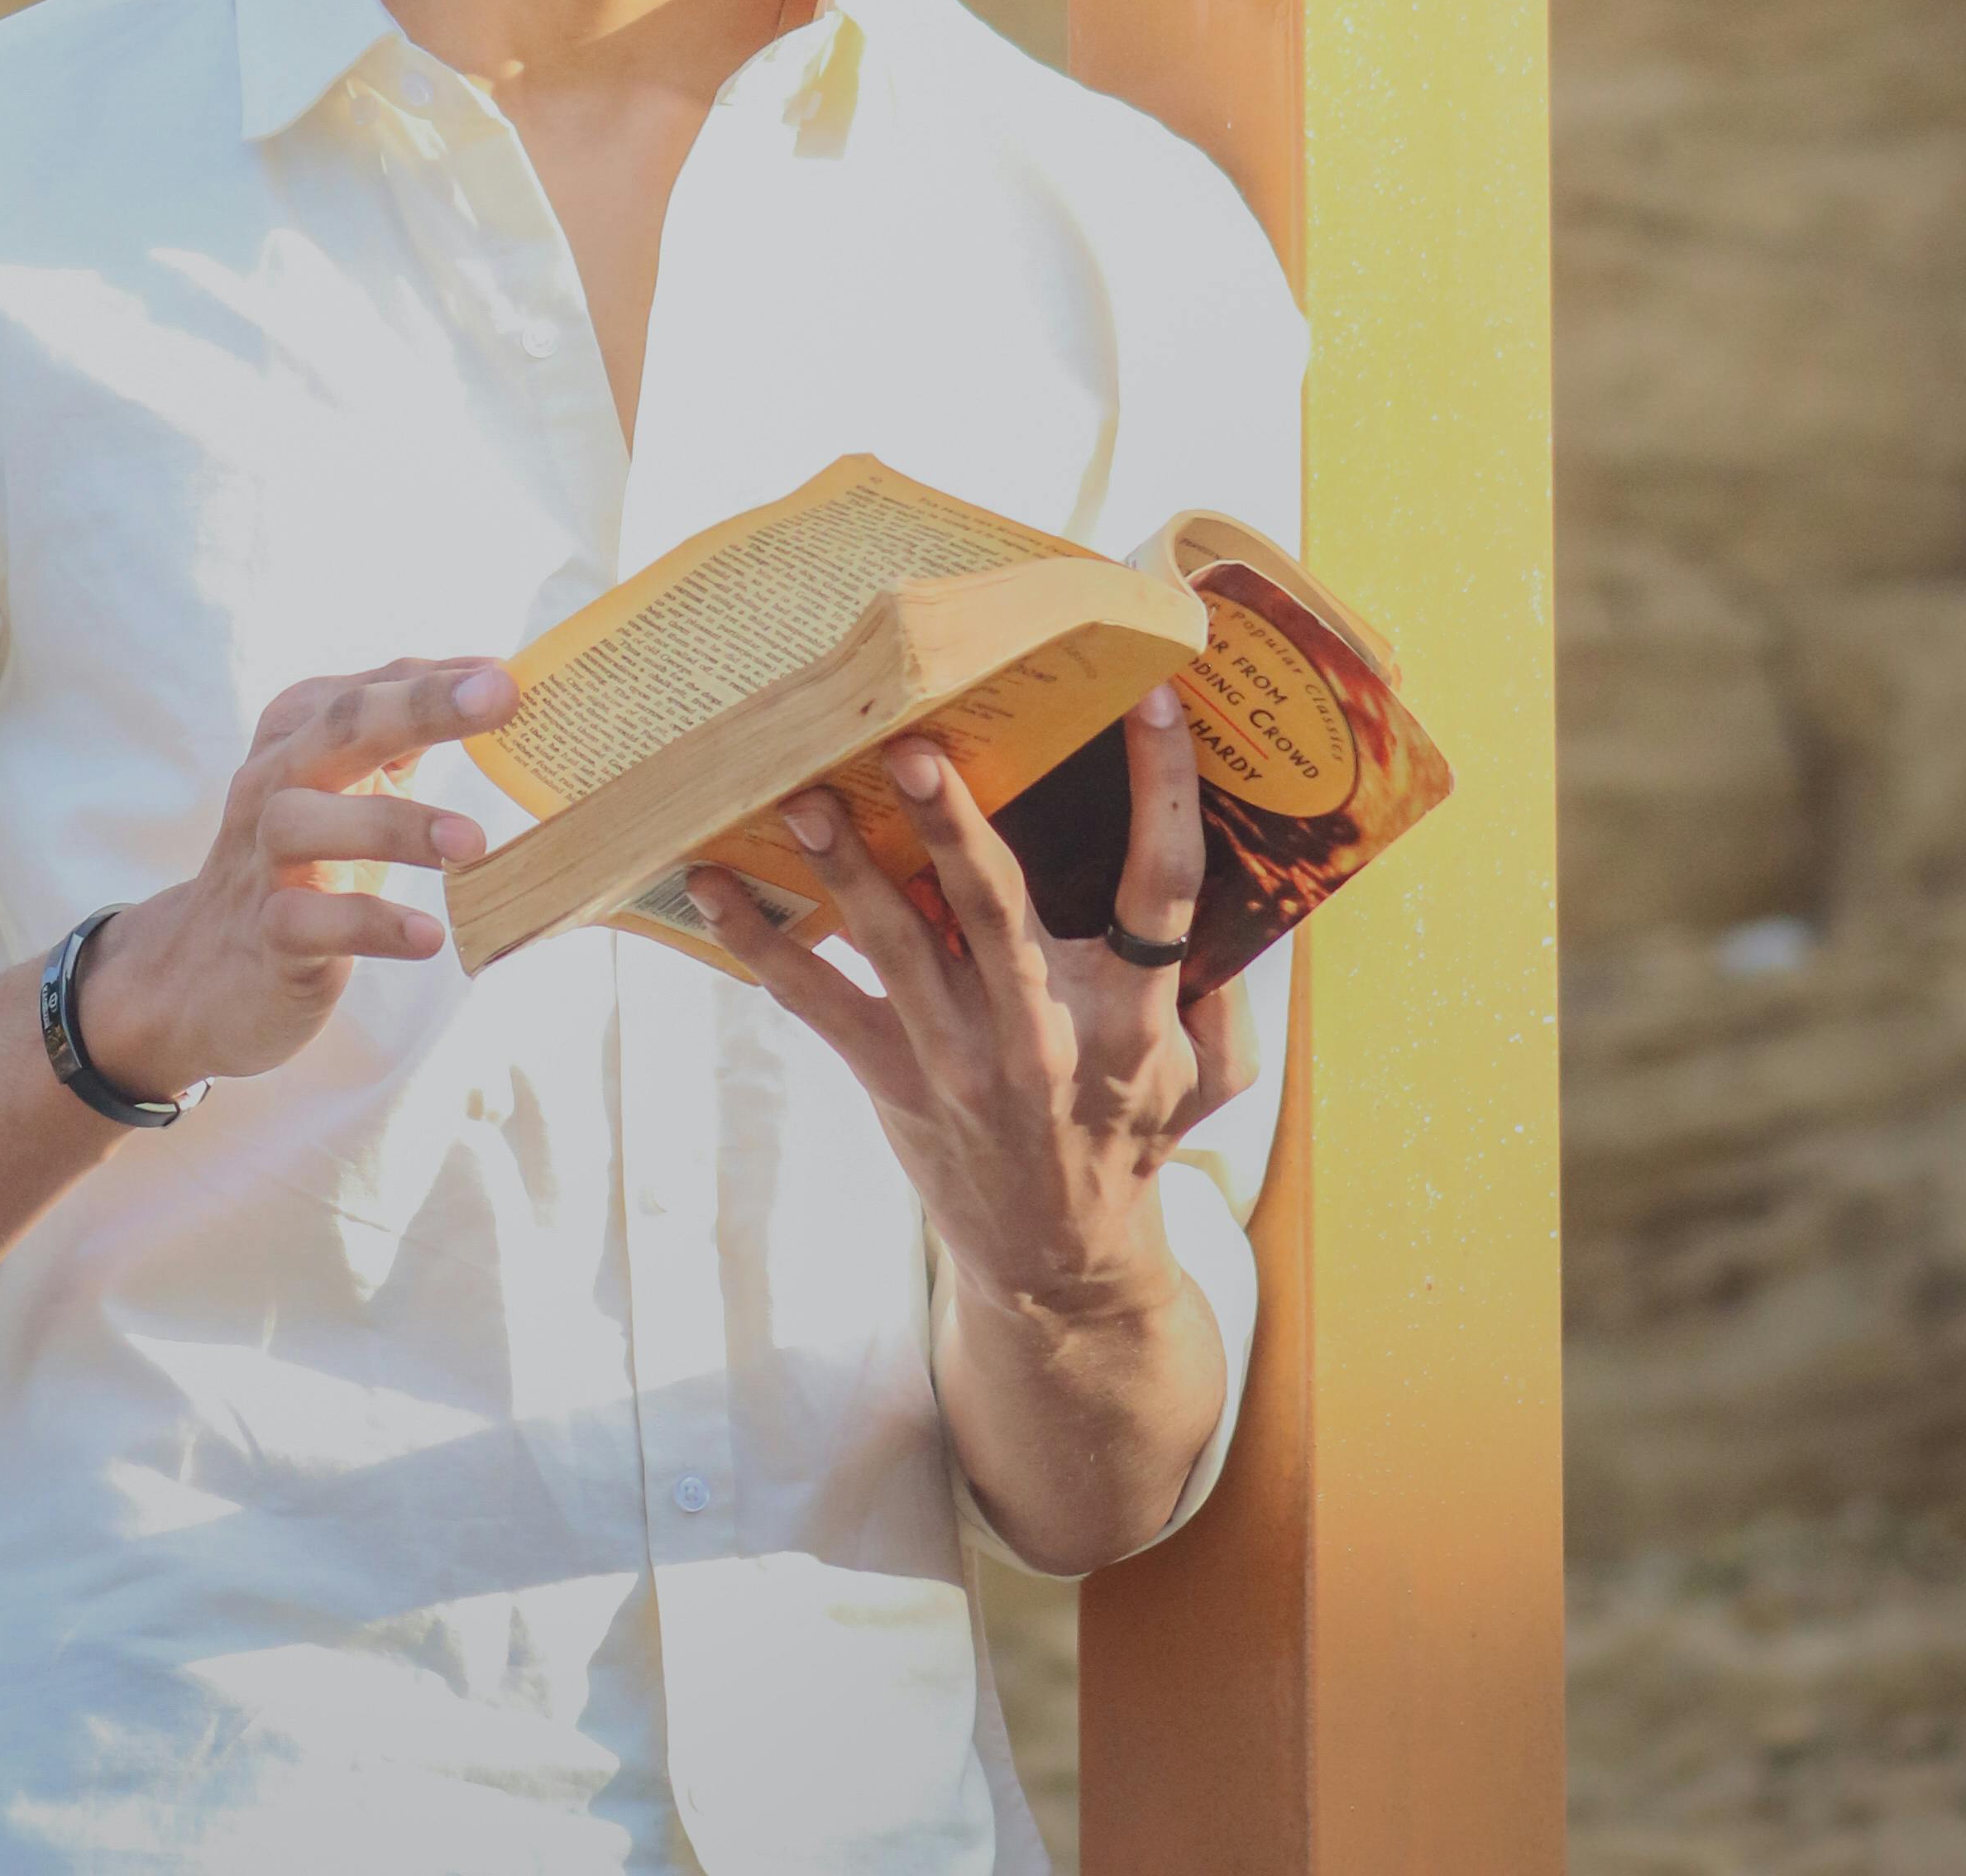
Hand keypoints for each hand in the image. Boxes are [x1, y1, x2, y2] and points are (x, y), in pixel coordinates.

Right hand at [77, 655, 517, 1096]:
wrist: (204, 974)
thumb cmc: (306, 863)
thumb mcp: (348, 787)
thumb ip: (408, 735)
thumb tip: (502, 680)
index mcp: (300, 733)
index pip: (374, 687)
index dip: (444, 676)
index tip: (515, 673)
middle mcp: (273, 782)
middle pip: (338, 726)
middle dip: (419, 706)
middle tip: (500, 698)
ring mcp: (260, 860)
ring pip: (305, 820)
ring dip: (394, 824)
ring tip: (473, 842)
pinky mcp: (264, 937)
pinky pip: (307, 922)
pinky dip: (368, 924)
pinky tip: (428, 935)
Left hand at [690, 683, 1252, 1336]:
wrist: (1057, 1263)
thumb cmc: (1134, 1135)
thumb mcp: (1213, 1079)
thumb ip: (1229, 989)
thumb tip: (1254, 874)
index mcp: (1133, 1018)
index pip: (1161, 891)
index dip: (1163, 794)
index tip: (1152, 701)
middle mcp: (1043, 1036)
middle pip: (999, 914)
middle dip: (954, 829)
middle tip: (912, 748)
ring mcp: (959, 1062)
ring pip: (897, 949)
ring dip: (847, 869)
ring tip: (804, 795)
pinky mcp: (892, 1080)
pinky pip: (818, 1003)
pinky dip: (762, 943)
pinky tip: (711, 881)